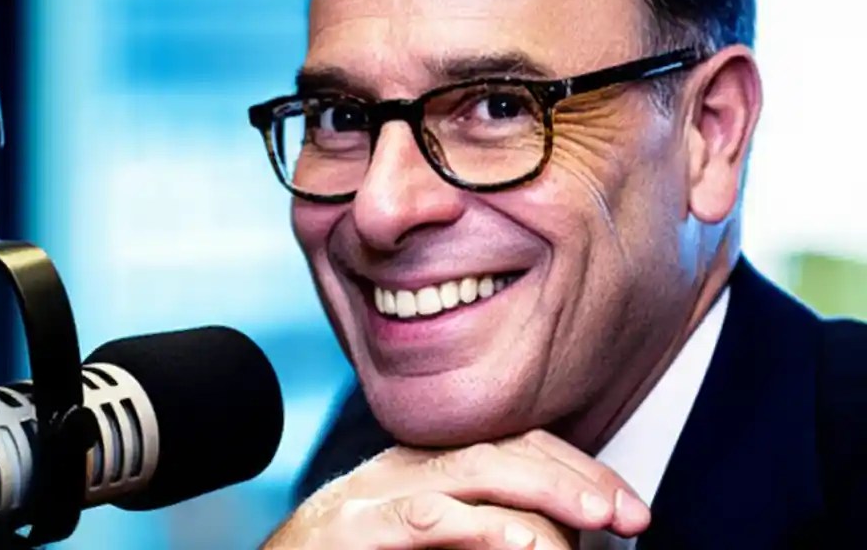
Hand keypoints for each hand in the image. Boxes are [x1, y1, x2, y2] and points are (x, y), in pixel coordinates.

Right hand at [264, 430, 649, 549]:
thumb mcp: (426, 540)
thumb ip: (479, 529)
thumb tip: (554, 536)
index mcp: (422, 467)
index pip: (512, 443)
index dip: (576, 466)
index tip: (627, 503)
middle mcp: (402, 467)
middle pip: (503, 448)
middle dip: (575, 477)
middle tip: (631, 513)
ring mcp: (374, 494)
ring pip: (471, 469)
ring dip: (542, 490)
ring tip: (595, 518)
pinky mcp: (351, 530)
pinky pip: (424, 519)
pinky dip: (479, 526)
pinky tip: (524, 541)